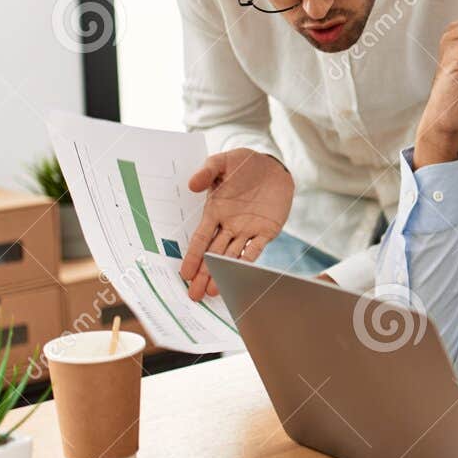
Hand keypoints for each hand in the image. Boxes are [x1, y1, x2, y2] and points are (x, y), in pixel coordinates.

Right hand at [180, 149, 294, 299]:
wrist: (273, 165)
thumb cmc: (244, 163)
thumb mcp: (223, 162)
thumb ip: (207, 172)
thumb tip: (193, 185)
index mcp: (215, 211)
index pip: (201, 239)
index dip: (193, 256)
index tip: (185, 274)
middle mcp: (229, 225)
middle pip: (213, 254)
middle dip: (204, 274)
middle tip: (194, 295)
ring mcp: (247, 230)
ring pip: (231, 257)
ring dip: (222, 274)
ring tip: (213, 293)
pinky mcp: (266, 231)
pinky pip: (255, 249)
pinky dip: (248, 262)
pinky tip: (240, 275)